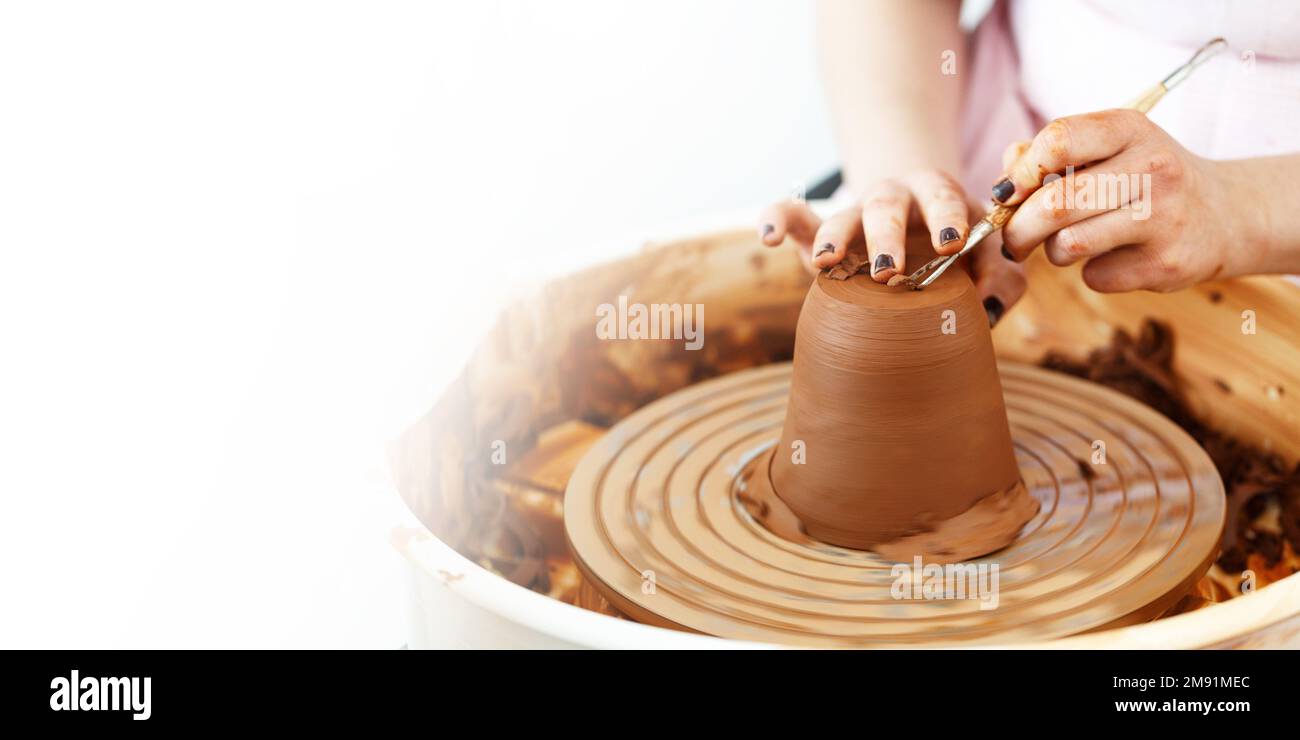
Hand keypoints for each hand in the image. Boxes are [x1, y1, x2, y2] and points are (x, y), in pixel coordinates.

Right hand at [758, 169, 1026, 324]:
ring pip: (843, 213)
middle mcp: (896, 196)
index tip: (952, 247)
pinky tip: (766, 237)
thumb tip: (991, 303)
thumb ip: (1001, 276)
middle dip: (888, 234)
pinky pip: (792, 213)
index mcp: (941, 195)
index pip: (948, 201)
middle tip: (889, 270)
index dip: (950, 221)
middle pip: (889, 203)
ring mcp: (856, 212)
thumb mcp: (987, 258)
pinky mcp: (821, 229)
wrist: (917, 234)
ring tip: (827, 262)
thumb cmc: (960, 255)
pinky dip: (776, 219)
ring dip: (835, 235)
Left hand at [994, 109, 1262, 291]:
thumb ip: (1051, 157)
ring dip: (1052, 252)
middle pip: (1055, 203)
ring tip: (1066, 244)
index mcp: (1130, 129)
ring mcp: (1163, 217)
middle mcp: (1152, 167)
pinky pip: (1095, 276)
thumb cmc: (1144, 180)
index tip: (1008, 194)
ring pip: (1068, 244)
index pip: (1057, 140)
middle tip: (1013, 239)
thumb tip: (1004, 186)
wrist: (1224, 215)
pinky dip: (1092, 273)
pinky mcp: (1166, 263)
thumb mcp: (1110, 149)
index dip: (1020, 172)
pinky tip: (1114, 257)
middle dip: (1018, 227)